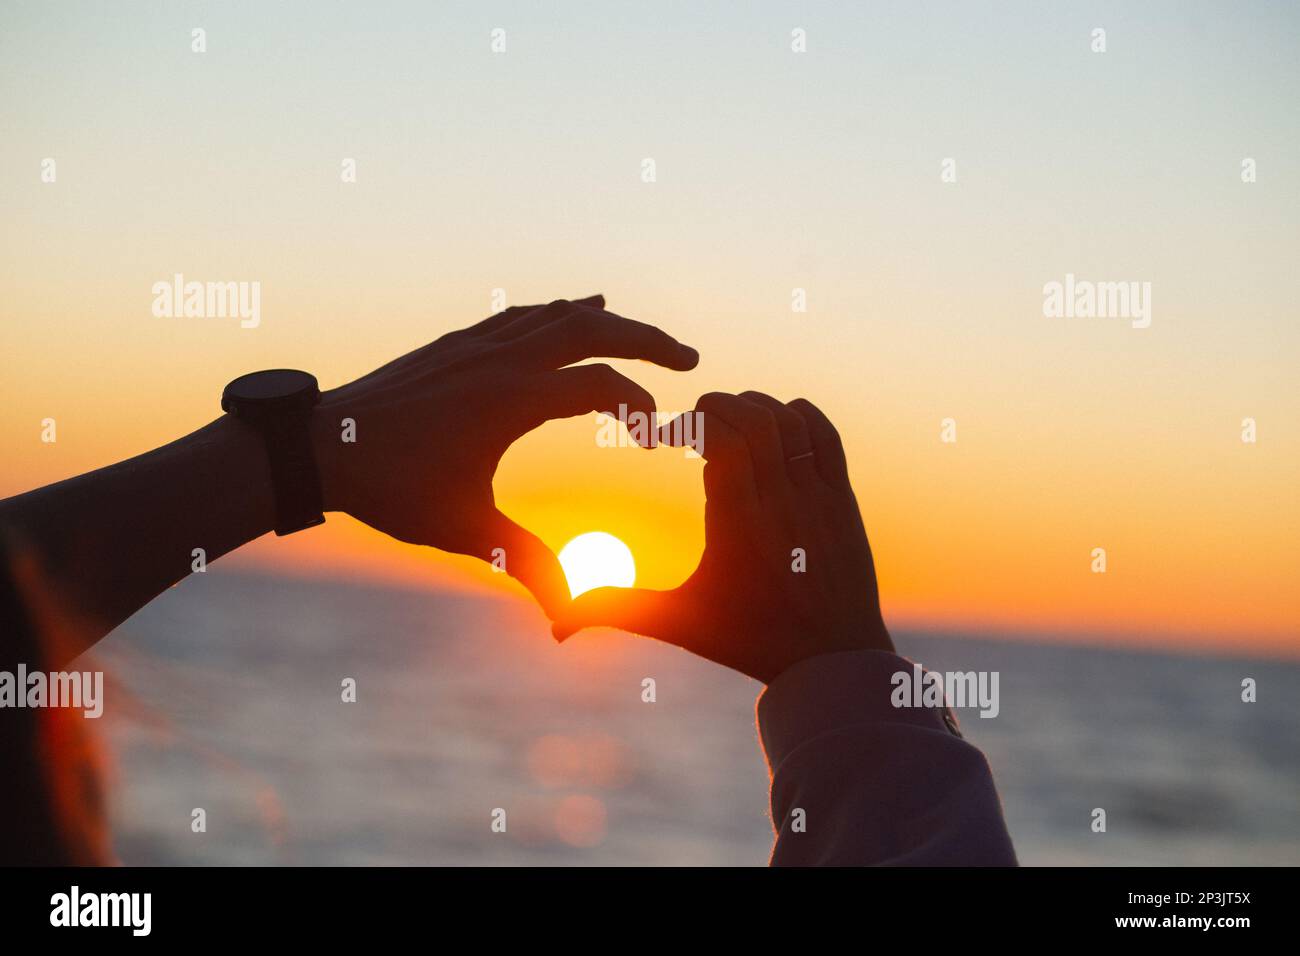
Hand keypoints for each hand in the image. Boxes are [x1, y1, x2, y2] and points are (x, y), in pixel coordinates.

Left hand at [311, 296, 698, 617]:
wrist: (316, 446)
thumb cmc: (389, 489)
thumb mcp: (464, 529)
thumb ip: (526, 563)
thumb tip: (569, 616)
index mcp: (510, 398)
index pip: (599, 385)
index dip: (639, 405)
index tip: (659, 436)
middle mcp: (499, 359)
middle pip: (592, 327)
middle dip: (647, 339)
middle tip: (690, 357)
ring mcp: (475, 344)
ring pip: (557, 313)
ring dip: (608, 320)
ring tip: (643, 336)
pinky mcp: (455, 344)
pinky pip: (522, 315)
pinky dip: (560, 312)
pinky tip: (572, 312)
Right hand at [551, 391, 892, 682]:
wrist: (833, 663)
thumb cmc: (751, 642)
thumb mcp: (679, 624)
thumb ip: (617, 612)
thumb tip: (556, 627)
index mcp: (738, 523)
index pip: (722, 437)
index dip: (689, 421)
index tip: (667, 437)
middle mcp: (782, 502)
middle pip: (754, 419)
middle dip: (717, 407)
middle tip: (693, 425)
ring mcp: (818, 497)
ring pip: (790, 420)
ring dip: (754, 408)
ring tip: (728, 424)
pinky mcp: (844, 500)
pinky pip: (826, 436)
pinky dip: (798, 417)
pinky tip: (774, 429)